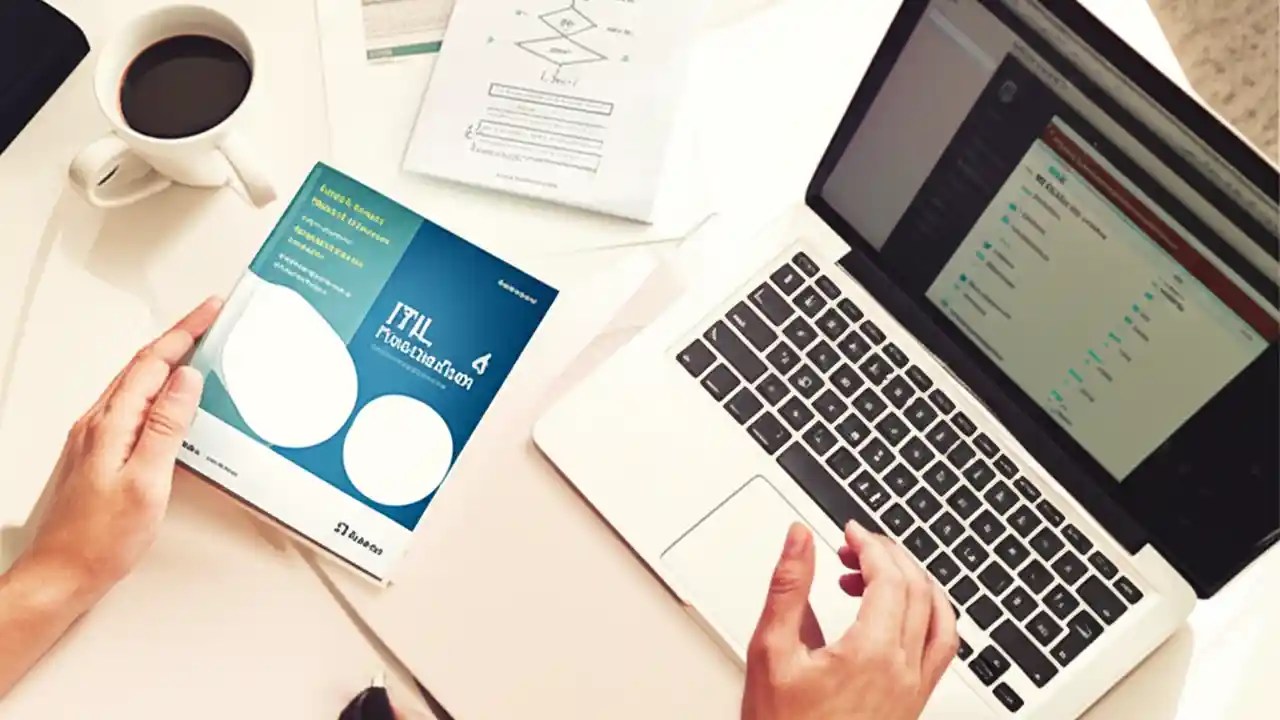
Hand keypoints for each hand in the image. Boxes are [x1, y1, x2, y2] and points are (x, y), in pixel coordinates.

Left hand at [24, 298, 220, 596]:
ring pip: (136, 382)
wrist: (63, 573)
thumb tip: (185, 381)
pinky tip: (170, 395)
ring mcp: (96, 437)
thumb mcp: (147, 482)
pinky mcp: (100, 452)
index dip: (185, 331)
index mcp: (111, 423)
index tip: (210, 310)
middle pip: (142, 365)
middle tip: (210, 318)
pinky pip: (132, 404)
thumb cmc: (101, 538)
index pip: (153, 362)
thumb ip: (166, 427)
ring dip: (168, 359)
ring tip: (196, 345)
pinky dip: (157, 386)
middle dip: (179, 336)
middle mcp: (99, 423)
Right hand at [741, 521, 957, 719]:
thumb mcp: (770, 652)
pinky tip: (903, 615)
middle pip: (918, 591)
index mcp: (871, 654)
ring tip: (882, 573)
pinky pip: (943, 649)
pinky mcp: (915, 704)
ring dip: (917, 584)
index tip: (849, 533)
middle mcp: (903, 671)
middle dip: (889, 557)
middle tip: (856, 546)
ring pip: (941, 618)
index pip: (889, 577)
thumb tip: (799, 539)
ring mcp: (915, 690)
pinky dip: (931, 617)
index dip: (870, 544)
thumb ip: (787, 587)